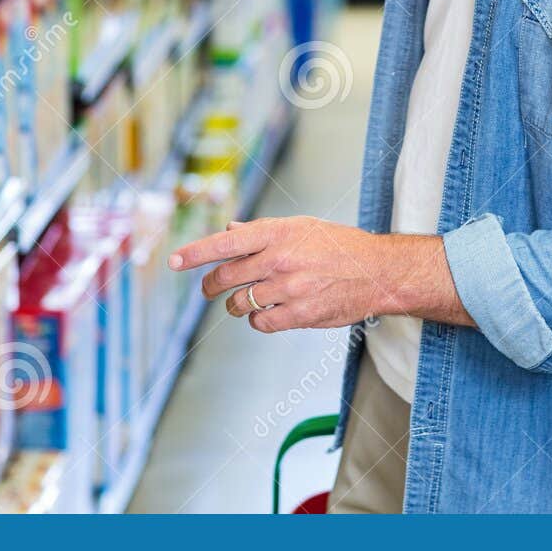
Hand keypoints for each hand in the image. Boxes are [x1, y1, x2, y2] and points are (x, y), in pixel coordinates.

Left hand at [167, 215, 469, 333]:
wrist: (378, 272)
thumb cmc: (339, 246)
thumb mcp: (302, 227)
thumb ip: (264, 232)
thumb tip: (230, 231)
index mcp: (279, 233)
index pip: (227, 242)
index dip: (196, 252)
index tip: (174, 260)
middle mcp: (280, 259)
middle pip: (226, 277)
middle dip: (211, 286)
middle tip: (210, 289)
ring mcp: (289, 288)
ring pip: (239, 303)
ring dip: (237, 304)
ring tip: (250, 299)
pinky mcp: (298, 314)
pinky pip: (260, 323)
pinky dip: (258, 319)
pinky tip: (270, 311)